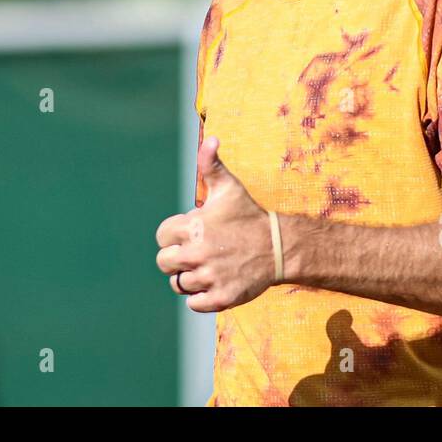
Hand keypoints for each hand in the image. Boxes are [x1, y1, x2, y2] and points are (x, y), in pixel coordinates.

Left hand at [154, 136, 274, 312]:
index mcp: (194, 227)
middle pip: (164, 263)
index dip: (174, 235)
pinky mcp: (221, 297)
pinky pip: (193, 303)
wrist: (279, 247)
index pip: (162, 237)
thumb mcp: (229, 187)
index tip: (192, 233)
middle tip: (198, 252)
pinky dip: (199, 297)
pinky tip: (213, 282)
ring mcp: (210, 277)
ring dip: (189, 277)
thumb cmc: (248, 216)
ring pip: (178, 284)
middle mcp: (198, 253)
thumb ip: (210, 164)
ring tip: (207, 266)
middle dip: (177, 258)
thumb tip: (211, 138)